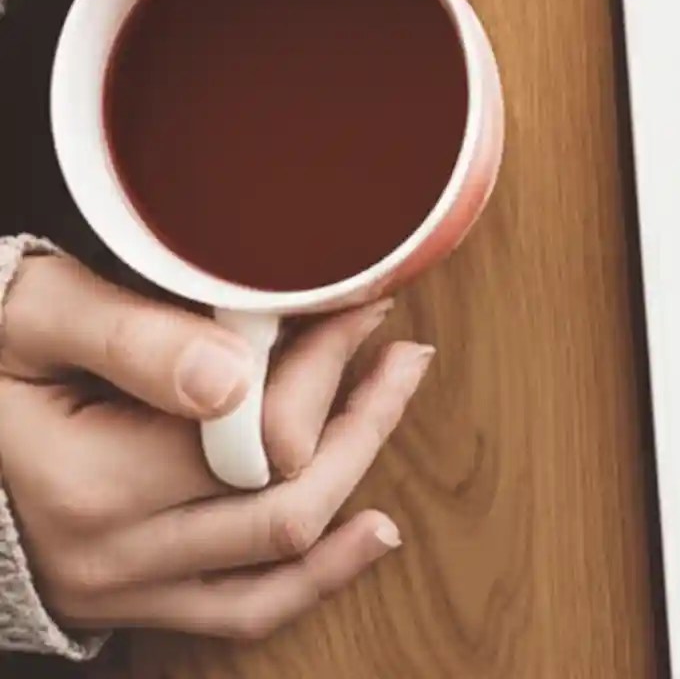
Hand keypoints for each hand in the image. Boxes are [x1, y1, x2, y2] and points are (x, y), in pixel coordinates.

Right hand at [0, 254, 430, 639]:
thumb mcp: (31, 321)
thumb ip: (129, 338)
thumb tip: (234, 374)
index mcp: (89, 480)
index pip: (250, 430)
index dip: (319, 367)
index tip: (357, 310)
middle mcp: (116, 553)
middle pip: (285, 496)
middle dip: (360, 417)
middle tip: (399, 354)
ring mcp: (130, 589)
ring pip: (283, 552)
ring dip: (355, 475)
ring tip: (393, 404)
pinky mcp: (142, 605)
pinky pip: (251, 612)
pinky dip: (322, 575)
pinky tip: (374, 532)